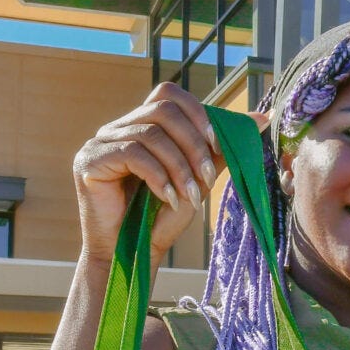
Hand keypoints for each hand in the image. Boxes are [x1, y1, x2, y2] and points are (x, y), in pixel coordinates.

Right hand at [73, 82, 225, 267]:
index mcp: (142, 125)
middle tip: (206, 177)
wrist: (133, 254)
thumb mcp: (197, 178)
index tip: (218, 144)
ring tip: (189, 195)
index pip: (168, 95)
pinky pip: (131, 153)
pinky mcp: (88, 161)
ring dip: (179, 165)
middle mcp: (118, 128)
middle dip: (193, 142)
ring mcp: (100, 142)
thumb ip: (220, 148)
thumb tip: (261, 120)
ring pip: (151, 133)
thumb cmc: (162, 218)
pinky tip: (167, 198)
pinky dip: (158, 175)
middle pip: (162, 108)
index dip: (197, 113)